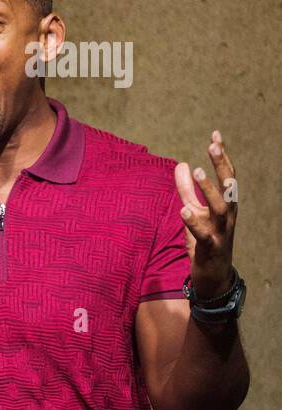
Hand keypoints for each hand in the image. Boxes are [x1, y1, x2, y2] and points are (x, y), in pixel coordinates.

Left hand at [174, 130, 237, 298]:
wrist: (212, 274)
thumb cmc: (204, 239)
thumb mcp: (193, 210)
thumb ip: (186, 189)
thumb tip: (181, 163)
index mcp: (224, 205)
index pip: (226, 176)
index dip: (222, 156)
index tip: (215, 135)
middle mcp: (227, 216)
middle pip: (228, 187)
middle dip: (221, 166)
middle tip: (213, 145)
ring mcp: (220, 232)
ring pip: (220, 209)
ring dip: (209, 189)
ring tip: (196, 172)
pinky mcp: (209, 247)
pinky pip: (203, 234)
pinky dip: (194, 222)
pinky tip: (183, 211)